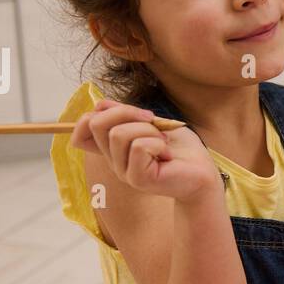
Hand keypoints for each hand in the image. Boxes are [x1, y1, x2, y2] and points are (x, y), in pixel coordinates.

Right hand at [70, 98, 219, 202]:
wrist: (202, 171)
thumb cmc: (180, 148)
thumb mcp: (150, 123)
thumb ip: (124, 115)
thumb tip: (99, 104)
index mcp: (113, 149)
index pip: (81, 132)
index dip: (95, 113)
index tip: (129, 113)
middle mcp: (113, 161)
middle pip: (96, 123)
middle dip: (126, 111)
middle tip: (152, 120)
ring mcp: (123, 172)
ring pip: (119, 134)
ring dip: (147, 130)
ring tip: (163, 142)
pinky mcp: (137, 179)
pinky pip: (139, 147)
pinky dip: (157, 143)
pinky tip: (167, 155)